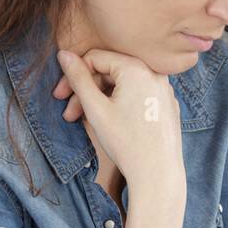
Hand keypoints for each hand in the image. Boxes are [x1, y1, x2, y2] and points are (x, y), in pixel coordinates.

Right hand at [57, 48, 185, 194]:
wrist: (158, 175)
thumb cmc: (126, 143)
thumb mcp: (95, 108)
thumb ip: (78, 78)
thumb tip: (64, 53)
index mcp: (137, 68)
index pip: (95, 58)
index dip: (73, 75)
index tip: (59, 96)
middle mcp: (155, 73)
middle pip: (110, 72)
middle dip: (86, 91)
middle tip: (68, 114)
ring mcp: (164, 90)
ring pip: (123, 86)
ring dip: (100, 100)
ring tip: (83, 122)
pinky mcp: (167, 106)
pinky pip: (138, 96)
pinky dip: (120, 105)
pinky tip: (109, 124)